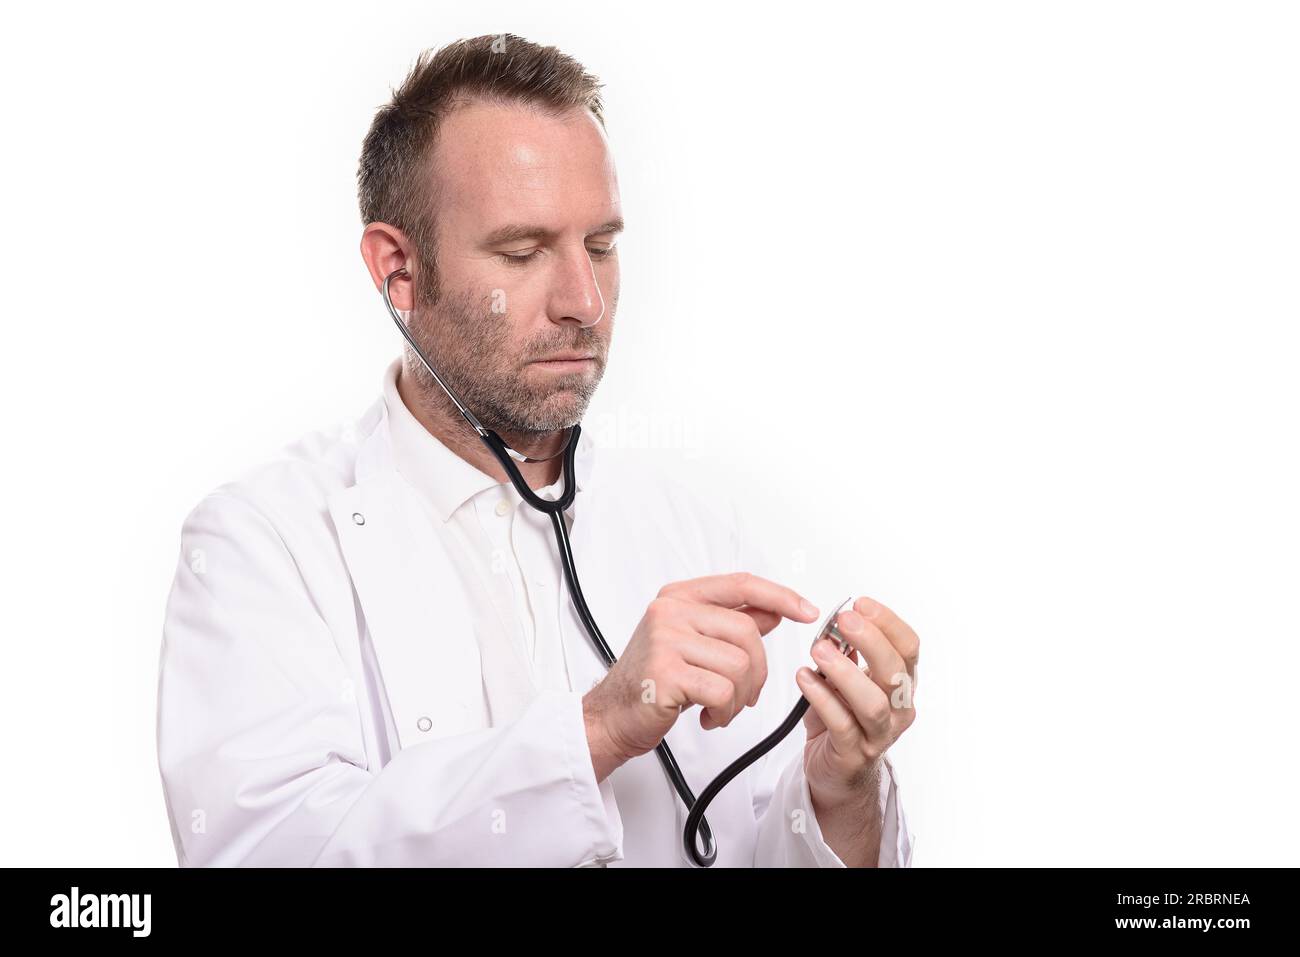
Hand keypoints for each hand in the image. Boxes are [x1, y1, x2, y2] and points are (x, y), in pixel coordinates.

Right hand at [582, 572, 819, 778]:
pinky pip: (722, 691)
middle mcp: (670, 611)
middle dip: (757, 672)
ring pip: (739, 665)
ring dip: (740, 698)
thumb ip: (731, 624)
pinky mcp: (664, 673)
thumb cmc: (653, 680)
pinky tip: (707, 717)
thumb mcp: (693, 643)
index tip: (807, 611)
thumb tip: (774, 611)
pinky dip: (724, 713)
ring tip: (720, 708)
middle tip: (743, 695)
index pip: (742, 584)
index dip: (780, 595)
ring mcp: (665, 640)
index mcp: (679, 597)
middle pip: (747, 633)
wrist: (612, 715)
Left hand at [796, 596, 918, 807]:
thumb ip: (845, 653)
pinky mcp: (854, 753)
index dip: (888, 622)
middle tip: (843, 620)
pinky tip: (804, 678)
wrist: (837, 770)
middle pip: (896, 671)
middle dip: (870, 641)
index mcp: (902, 683)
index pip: (908, 647)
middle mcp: (898, 708)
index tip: (861, 603)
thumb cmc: (844, 718)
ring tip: (819, 651)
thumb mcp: (848, 680)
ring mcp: (879, 734)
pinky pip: (840, 724)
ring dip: (844, 672)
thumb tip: (835, 623)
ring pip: (872, 702)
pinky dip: (821, 698)